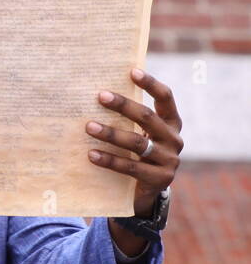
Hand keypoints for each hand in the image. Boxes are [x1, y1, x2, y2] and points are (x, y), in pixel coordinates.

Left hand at [86, 67, 182, 217]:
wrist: (146, 192)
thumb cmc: (137, 155)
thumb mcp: (139, 134)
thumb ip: (129, 119)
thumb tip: (98, 94)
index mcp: (171, 124)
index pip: (166, 99)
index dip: (151, 84)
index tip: (132, 71)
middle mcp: (174, 139)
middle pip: (148, 118)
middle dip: (124, 106)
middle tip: (100, 96)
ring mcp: (169, 160)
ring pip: (137, 143)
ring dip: (111, 133)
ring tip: (88, 126)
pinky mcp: (160, 179)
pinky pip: (131, 167)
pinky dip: (110, 160)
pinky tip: (91, 154)